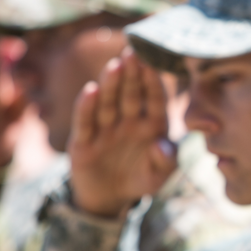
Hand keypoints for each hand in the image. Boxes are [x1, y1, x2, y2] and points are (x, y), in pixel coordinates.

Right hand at [68, 48, 176, 217]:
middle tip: (134, 52)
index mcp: (151, 124)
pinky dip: (87, 107)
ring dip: (111, 84)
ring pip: (109, 103)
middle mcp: (128, 121)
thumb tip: (162, 146)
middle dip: (133, 74)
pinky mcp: (84, 142)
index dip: (154, 83)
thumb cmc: (139, 179)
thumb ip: (166, 162)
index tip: (155, 64)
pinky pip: (86, 122)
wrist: (109, 198)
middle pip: (130, 94)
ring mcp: (105, 129)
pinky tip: (90, 90)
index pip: (155, 99)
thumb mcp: (157, 176)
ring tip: (116, 66)